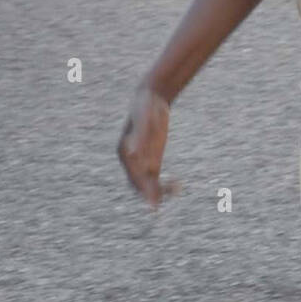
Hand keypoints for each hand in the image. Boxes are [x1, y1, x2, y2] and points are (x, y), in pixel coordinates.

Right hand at [117, 86, 181, 206]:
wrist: (151, 98)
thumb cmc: (146, 107)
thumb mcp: (145, 119)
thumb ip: (140, 136)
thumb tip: (133, 152)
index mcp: (124, 151)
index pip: (133, 176)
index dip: (142, 189)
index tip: (152, 203)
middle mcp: (130, 159)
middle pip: (137, 183)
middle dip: (149, 194)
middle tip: (161, 204)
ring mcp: (141, 160)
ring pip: (146, 184)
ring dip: (157, 193)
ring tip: (174, 190)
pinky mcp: (151, 158)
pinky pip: (155, 177)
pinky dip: (163, 185)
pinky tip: (176, 185)